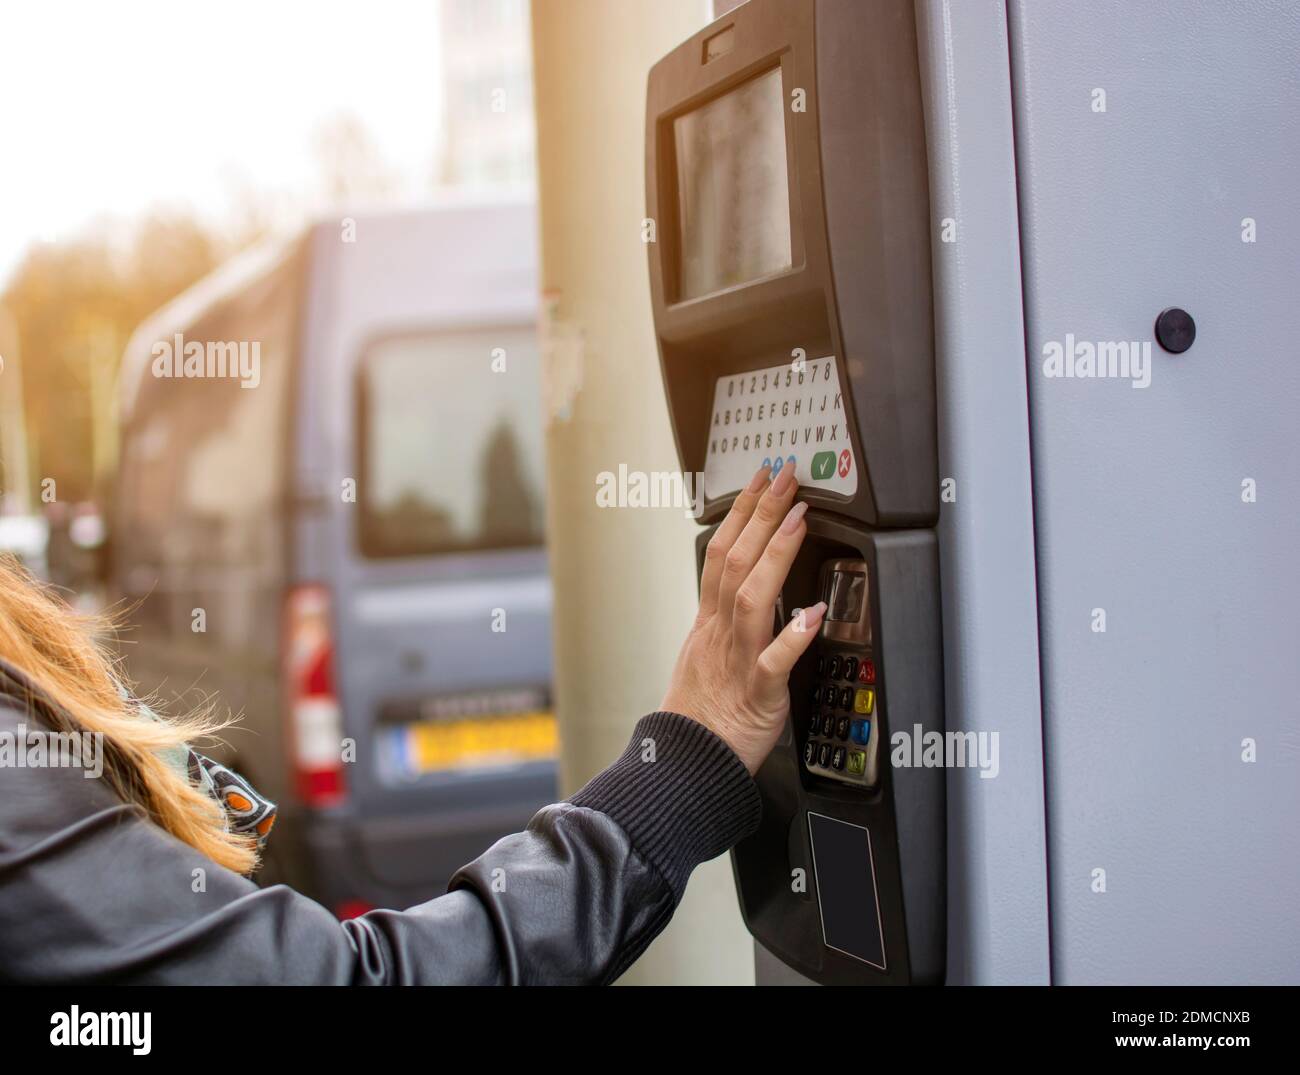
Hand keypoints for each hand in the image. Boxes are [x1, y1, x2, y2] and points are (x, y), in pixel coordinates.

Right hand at [661, 464, 825, 773]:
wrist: (687, 764)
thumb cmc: (699, 714)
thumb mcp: (702, 653)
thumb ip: (723, 618)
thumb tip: (742, 585)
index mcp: (708, 622)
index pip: (721, 553)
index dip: (742, 512)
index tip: (761, 479)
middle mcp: (720, 634)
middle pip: (735, 562)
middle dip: (762, 515)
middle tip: (785, 476)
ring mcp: (737, 661)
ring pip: (751, 599)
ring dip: (776, 555)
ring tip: (799, 519)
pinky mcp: (758, 696)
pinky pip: (774, 664)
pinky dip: (792, 638)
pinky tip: (812, 615)